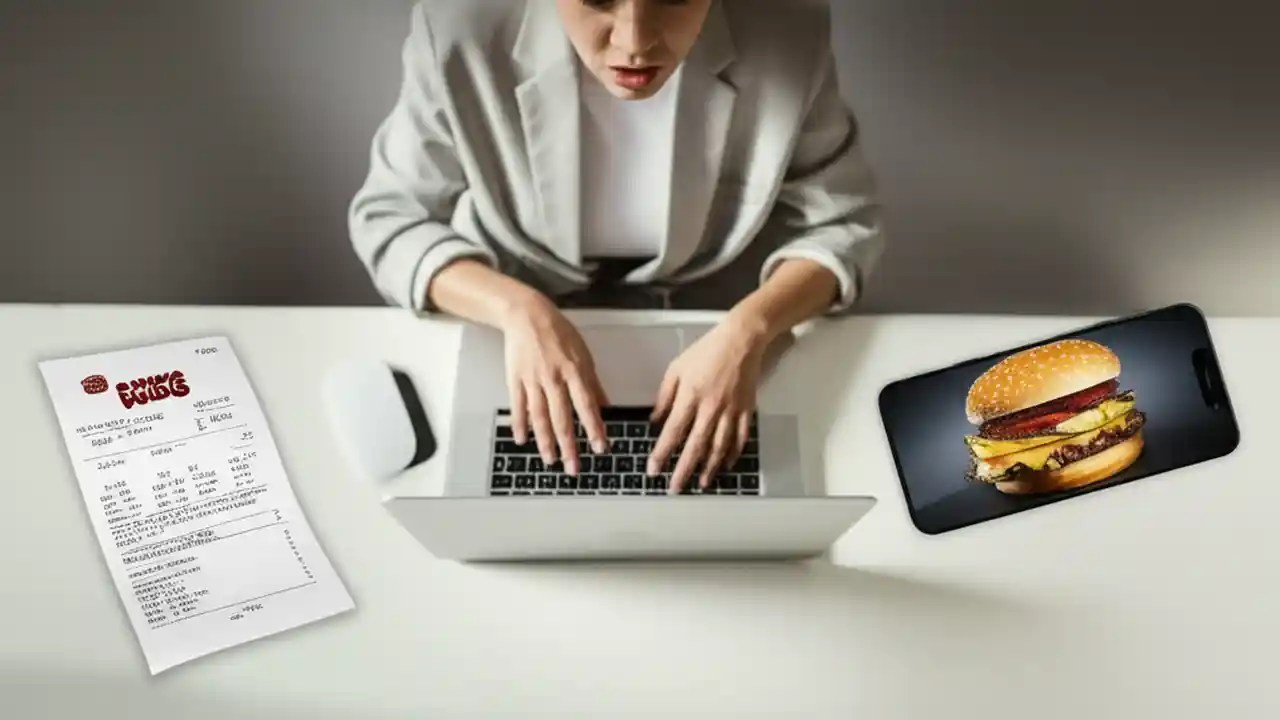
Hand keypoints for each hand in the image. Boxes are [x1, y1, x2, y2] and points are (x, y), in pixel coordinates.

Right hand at [501, 293, 609, 475]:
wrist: (527, 315)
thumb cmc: (558, 333)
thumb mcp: (584, 355)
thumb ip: (593, 384)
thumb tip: (607, 407)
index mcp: (574, 371)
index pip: (587, 405)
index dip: (594, 428)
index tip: (601, 447)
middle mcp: (554, 378)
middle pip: (562, 417)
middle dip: (569, 445)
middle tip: (574, 467)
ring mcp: (533, 380)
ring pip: (540, 417)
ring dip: (545, 442)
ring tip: (550, 460)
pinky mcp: (515, 379)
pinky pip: (518, 406)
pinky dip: (520, 424)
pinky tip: (523, 440)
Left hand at [647, 315, 770, 492]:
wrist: (741, 340)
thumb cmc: (707, 351)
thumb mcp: (676, 368)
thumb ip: (664, 396)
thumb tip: (655, 420)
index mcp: (690, 396)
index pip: (673, 432)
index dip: (662, 453)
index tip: (653, 469)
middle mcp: (711, 408)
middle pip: (695, 446)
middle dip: (683, 470)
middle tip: (675, 487)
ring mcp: (731, 411)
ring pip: (719, 447)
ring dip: (709, 468)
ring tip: (701, 483)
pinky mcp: (746, 410)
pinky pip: (740, 438)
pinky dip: (733, 454)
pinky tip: (726, 465)